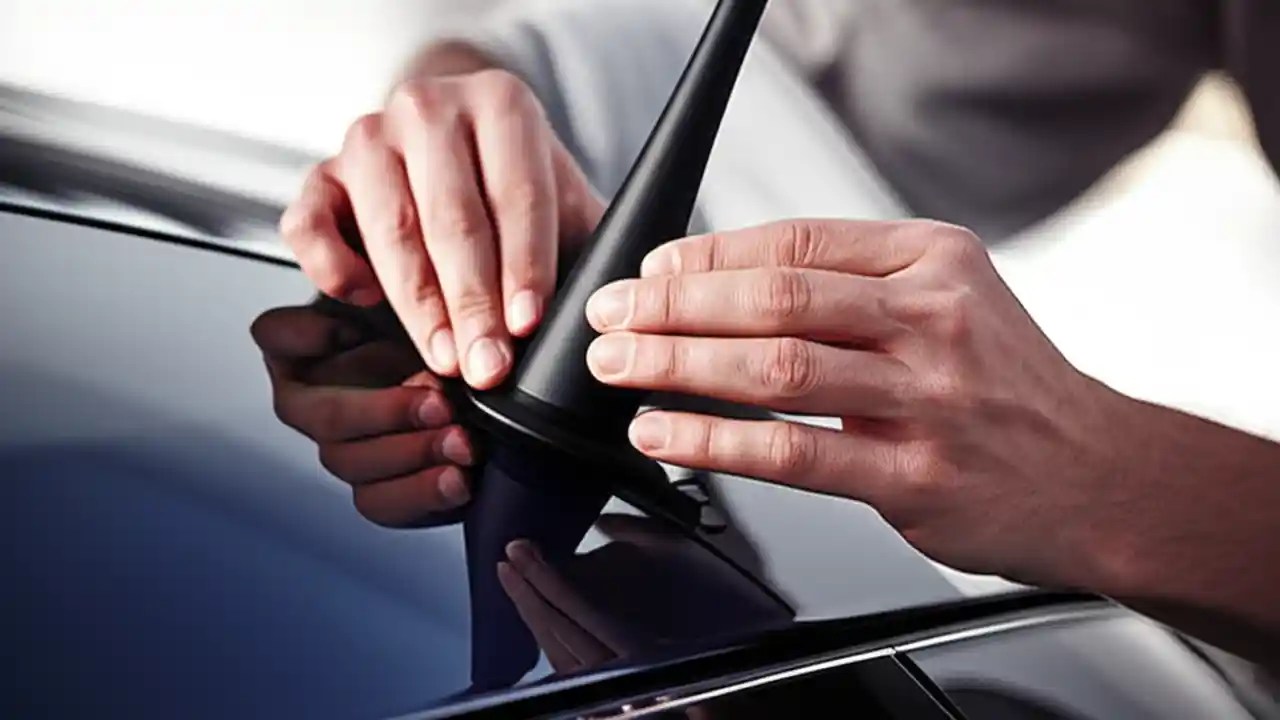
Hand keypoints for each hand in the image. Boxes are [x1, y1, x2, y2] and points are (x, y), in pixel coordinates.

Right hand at [251, 304, 477, 525]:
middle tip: (438, 401)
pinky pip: (382, 503)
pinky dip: (421, 494)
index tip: (345, 329)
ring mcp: (347, 447)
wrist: (478, 388)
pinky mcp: (382, 488)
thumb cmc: (439, 338)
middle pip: (325, 415)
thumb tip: (373, 293)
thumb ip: (387, 292)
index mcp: (312, 347)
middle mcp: (319, 399)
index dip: (303, 334)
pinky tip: (457, 479)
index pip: (276, 333)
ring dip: (411, 453)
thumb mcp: (421, 301)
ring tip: (460, 442)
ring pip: (352, 462)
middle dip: (386, 411)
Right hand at [279, 60, 603, 388]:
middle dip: (473, 303)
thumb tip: (597, 316)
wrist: (463, 156)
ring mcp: (367, 137)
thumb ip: (586, 250)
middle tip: (487, 366)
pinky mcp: (321, 175)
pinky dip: (334, 268)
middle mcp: (428, 107)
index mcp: (501, 102)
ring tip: (445, 359)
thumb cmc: (520, 194)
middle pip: (451, 217)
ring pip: (388, 229)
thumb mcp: (568, 209)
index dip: (524, 266)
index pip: (516, 193)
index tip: (528, 326)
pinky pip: (309, 226)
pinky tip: (366, 300)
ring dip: (418, 305)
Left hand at [497, 515, 789, 673]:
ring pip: (559, 657)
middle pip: (557, 632)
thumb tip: (606, 523)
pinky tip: (546, 624)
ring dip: (534, 620)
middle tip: (508, 563)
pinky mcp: (621, 697)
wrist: (763, 683)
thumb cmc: (740, 620)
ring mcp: (617, 691)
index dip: (539, 577)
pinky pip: (572, 670)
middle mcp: (620, 673)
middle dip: (526, 596)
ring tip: (517, 587)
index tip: (519, 551)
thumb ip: (644, 539)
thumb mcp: (695, 563)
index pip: (570, 606)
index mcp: (635, 645)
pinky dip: (553, 643)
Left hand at [582, 219, 1135, 590]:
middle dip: (674, 305)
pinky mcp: (914, 476)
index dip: (709, 255)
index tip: (652, 269)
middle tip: (612, 314)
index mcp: (934, 260)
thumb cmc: (1008, 387)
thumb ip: (856, 286)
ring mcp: (927, 397)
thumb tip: (726, 284)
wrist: (1099, 473)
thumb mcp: (953, 300)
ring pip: (775, 368)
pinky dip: (713, 440)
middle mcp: (933, 318)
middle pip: (775, 298)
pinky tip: (663, 433)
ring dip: (678, 363)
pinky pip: (791, 453)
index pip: (797, 242)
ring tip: (618, 365)